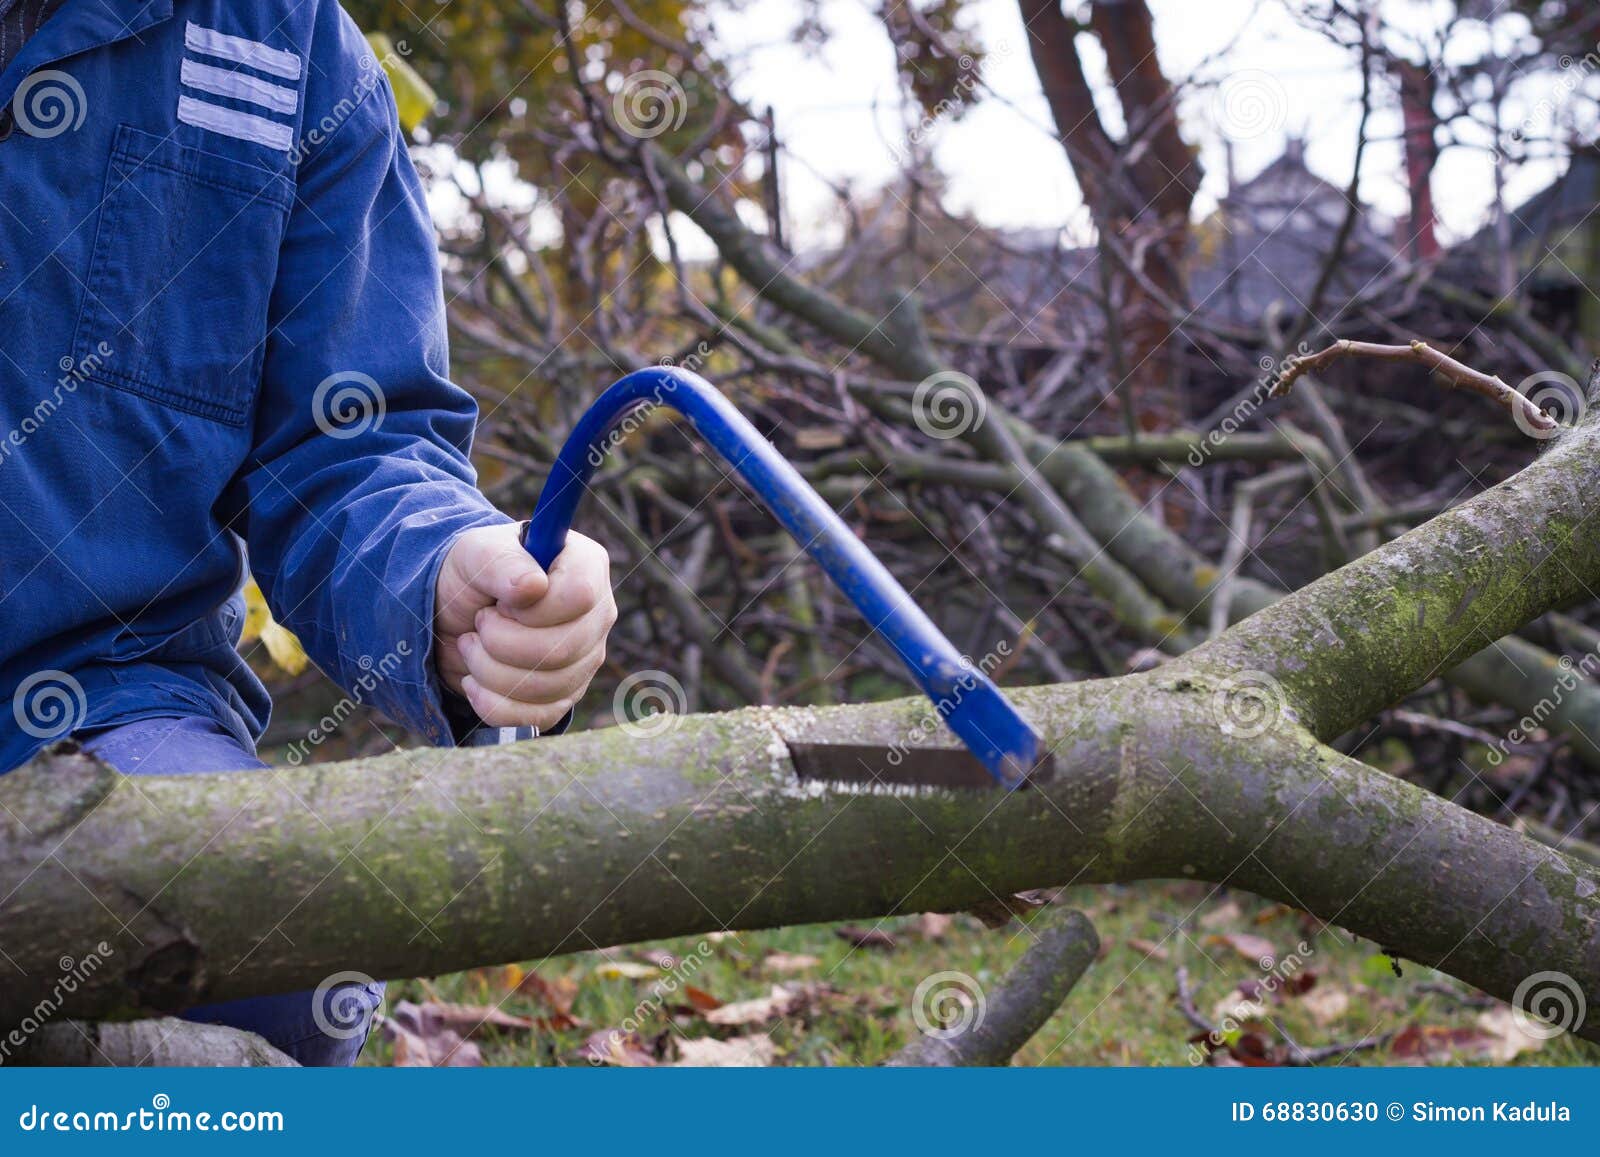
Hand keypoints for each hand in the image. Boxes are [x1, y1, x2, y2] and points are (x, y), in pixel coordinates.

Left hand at [434, 524, 615, 730]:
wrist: (456, 614)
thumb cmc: (473, 573)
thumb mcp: (476, 554)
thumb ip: (503, 562)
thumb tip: (534, 586)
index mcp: (586, 566)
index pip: (580, 596)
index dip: (533, 609)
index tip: (500, 603)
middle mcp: (597, 613)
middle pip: (563, 650)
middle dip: (500, 644)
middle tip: (478, 623)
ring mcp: (587, 657)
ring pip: (548, 687)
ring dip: (489, 671)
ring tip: (471, 645)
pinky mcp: (569, 693)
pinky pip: (540, 716)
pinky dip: (494, 704)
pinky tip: (474, 682)